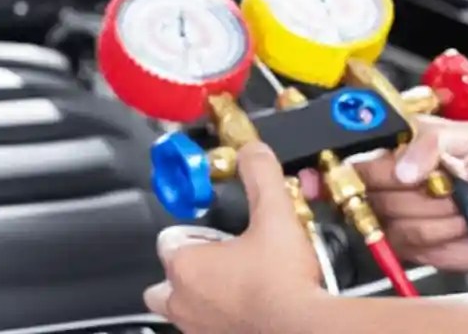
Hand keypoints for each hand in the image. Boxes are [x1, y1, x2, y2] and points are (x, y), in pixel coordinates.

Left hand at [144, 143, 326, 333]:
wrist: (304, 329)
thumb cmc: (283, 284)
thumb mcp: (276, 216)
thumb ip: (261, 176)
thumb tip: (253, 152)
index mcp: (187, 266)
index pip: (168, 241)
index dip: (194, 232)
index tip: (215, 231)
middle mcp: (184, 302)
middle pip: (163, 285)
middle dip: (185, 273)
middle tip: (219, 264)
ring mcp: (197, 330)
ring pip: (182, 312)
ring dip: (201, 299)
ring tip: (235, 287)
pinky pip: (205, 331)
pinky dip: (218, 321)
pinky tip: (247, 311)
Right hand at [353, 115, 467, 272]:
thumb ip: (432, 140)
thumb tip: (401, 166)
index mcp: (404, 145)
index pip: (362, 152)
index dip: (365, 163)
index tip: (381, 170)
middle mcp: (396, 177)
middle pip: (368, 187)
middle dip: (407, 188)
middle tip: (438, 182)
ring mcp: (400, 211)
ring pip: (389, 216)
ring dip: (431, 213)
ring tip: (456, 204)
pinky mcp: (408, 243)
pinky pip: (403, 241)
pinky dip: (434, 235)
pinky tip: (454, 225)